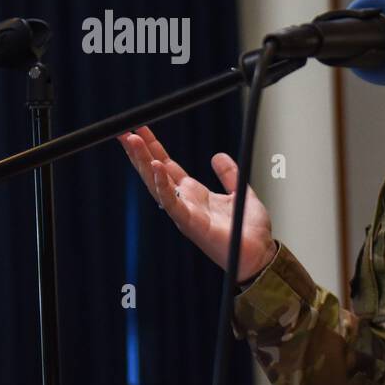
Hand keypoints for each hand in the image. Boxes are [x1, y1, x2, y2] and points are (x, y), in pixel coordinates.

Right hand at [118, 125, 275, 282]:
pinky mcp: (191, 223)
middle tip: (124, 132)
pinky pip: (171, 203)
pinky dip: (162, 185)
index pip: (167, 167)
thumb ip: (229, 175)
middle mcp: (185, 203)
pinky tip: (155, 166)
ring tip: (132, 141)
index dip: (154, 148)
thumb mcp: (240, 193)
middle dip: (139, 153)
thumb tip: (218, 156)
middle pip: (155, 173)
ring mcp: (185, 213)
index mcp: (194, 195)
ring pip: (157, 185)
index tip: (141, 129)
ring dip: (143, 162)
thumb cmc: (249, 231)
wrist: (260, 255)